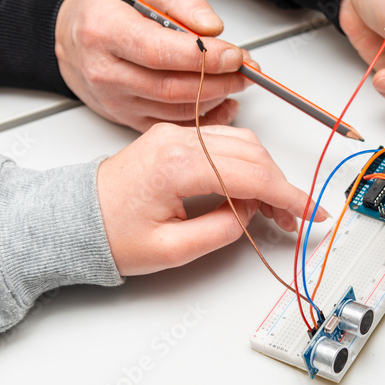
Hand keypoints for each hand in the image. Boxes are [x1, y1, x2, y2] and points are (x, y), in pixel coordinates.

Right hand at [55, 0, 258, 131]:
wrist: (68, 37)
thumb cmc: (106, 11)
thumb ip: (181, 0)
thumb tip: (212, 26)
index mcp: (104, 31)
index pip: (159, 52)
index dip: (204, 57)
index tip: (234, 54)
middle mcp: (106, 71)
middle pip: (171, 86)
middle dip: (218, 80)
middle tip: (245, 69)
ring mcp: (115, 100)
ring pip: (175, 110)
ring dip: (215, 97)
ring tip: (236, 80)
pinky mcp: (126, 119)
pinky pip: (172, 126)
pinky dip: (205, 118)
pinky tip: (224, 103)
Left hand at [97, 123, 323, 275]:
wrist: (73, 219)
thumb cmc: (109, 235)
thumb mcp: (172, 250)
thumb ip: (222, 229)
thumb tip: (250, 211)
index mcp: (177, 165)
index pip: (252, 175)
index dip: (289, 195)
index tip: (310, 212)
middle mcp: (179, 140)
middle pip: (254, 153)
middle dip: (281, 187)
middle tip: (291, 219)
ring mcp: (177, 134)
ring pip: (244, 143)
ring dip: (266, 174)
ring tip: (273, 209)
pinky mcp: (176, 137)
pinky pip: (225, 143)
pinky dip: (247, 164)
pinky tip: (250, 190)